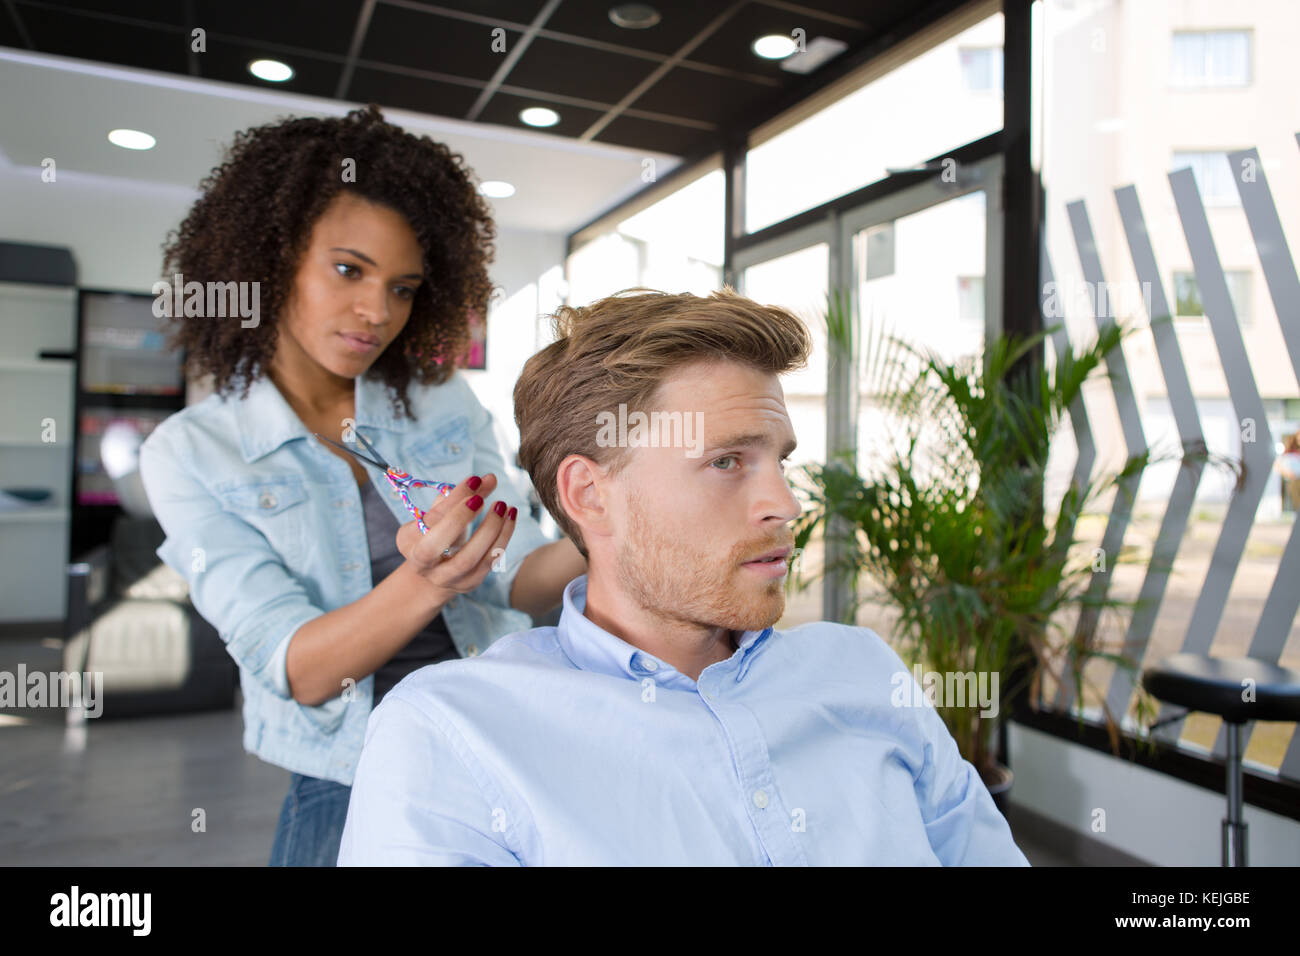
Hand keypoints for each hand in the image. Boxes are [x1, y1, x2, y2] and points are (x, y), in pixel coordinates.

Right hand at [394, 472, 516, 601]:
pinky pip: (488, 561)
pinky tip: (510, 516)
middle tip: (480, 498)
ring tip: (503, 506)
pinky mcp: (469, 583)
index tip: (474, 480)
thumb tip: (489, 478)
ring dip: (489, 529)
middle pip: (436, 547)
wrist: (437, 570)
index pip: (429, 519)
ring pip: (469, 558)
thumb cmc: (438, 532)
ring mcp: (446, 578)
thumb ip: (462, 494)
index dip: (453, 499)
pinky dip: (503, 537)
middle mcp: (422, 565)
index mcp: (407, 541)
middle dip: (459, 520)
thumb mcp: (441, 513)